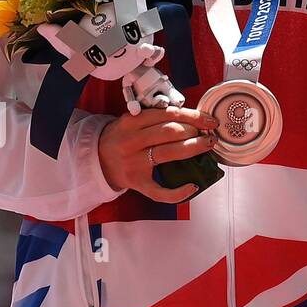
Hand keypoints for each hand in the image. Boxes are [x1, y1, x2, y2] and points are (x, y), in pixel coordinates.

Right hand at [98, 106, 218, 202]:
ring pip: (168, 154)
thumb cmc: (123, 137)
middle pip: (170, 132)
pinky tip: (193, 186)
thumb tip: (193, 118)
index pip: (168, 114)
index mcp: (133, 122)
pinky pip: (159, 191)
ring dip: (194, 148)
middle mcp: (132, 141)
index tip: (209, 120)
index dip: (193, 116)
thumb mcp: (133, 120)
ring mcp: (134, 163)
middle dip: (195, 131)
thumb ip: (157, 117)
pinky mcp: (136, 183)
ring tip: (208, 145)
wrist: (97, 159)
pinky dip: (178, 192)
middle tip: (208, 133)